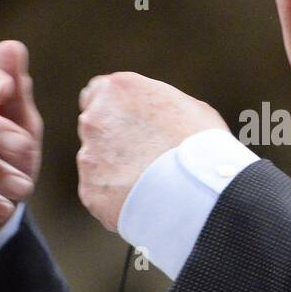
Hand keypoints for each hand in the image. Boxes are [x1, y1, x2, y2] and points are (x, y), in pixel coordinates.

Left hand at [76, 72, 228, 231]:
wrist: (197, 192)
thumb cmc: (202, 145)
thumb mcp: (188, 108)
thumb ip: (157, 106)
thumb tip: (151, 116)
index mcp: (118, 90)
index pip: (96, 93)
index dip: (113, 109)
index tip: (127, 123)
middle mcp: (94, 119)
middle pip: (96, 128)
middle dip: (114, 140)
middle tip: (145, 156)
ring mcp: (88, 156)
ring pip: (96, 162)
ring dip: (115, 169)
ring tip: (150, 183)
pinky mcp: (90, 191)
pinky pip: (101, 192)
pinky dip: (116, 197)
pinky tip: (143, 201)